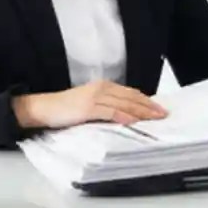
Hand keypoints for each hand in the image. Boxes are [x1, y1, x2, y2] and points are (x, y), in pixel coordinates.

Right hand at [13, 79, 167, 128]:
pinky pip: (110, 112)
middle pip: (131, 97)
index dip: (146, 100)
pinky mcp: (88, 108)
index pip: (130, 93)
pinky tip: (134, 121)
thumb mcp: (89, 104)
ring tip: (155, 118)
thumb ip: (106, 106)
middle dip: (149, 106)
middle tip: (164, 114)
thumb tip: (126, 115)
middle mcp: (101, 88)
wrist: (43, 108)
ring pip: (124, 103)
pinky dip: (123, 116)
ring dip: (141, 111)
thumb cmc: (65, 108)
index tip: (159, 108)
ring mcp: (95, 97)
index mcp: (103, 86)